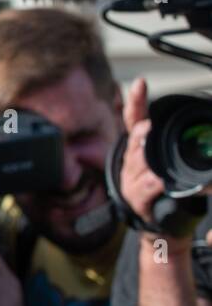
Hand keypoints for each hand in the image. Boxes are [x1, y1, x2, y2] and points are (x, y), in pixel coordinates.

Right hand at [120, 78, 165, 223]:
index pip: (133, 119)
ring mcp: (132, 180)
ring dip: (144, 158)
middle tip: (147, 126)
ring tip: (150, 147)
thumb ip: (165, 141)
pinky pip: (144, 190)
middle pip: (134, 143)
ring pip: (137, 165)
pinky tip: (157, 180)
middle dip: (140, 134)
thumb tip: (175, 120)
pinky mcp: (138, 200)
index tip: (141, 83)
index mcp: (138, 148)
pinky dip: (150, 185)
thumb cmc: (160, 187)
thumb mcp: (161, 160)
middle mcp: (131, 161)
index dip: (136, 101)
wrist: (157, 221)